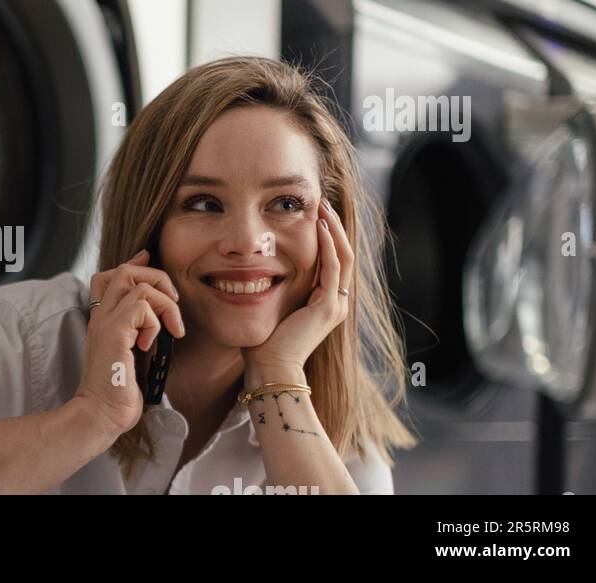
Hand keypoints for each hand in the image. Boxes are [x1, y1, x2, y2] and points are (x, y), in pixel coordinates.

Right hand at [73, 249, 185, 436]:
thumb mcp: (135, 355)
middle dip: (157, 278)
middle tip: (173, 303)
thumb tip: (163, 316)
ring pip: (137, 283)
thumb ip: (144, 333)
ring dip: (165, 303)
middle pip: (125, 270)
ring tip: (171, 330)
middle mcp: (101, 316)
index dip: (135, 264)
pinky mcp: (115, 332)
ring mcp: (105, 322)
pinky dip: (157, 322)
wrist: (101, 414)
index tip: (152, 263)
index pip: (110, 276)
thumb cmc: (119, 392)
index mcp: (103, 320)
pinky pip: (142, 306)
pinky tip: (151, 345)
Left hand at [243, 197, 353, 377]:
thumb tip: (253, 269)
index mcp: (324, 302)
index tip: (314, 212)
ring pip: (343, 256)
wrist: (270, 368)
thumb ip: (272, 289)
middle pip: (343, 253)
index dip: (326, 235)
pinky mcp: (328, 307)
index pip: (332, 260)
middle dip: (333, 225)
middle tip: (321, 201)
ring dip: (332, 229)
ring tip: (322, 207)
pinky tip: (319, 227)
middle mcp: (335, 302)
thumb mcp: (271, 307)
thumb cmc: (262, 343)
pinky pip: (333, 268)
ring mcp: (334, 305)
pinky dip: (327, 245)